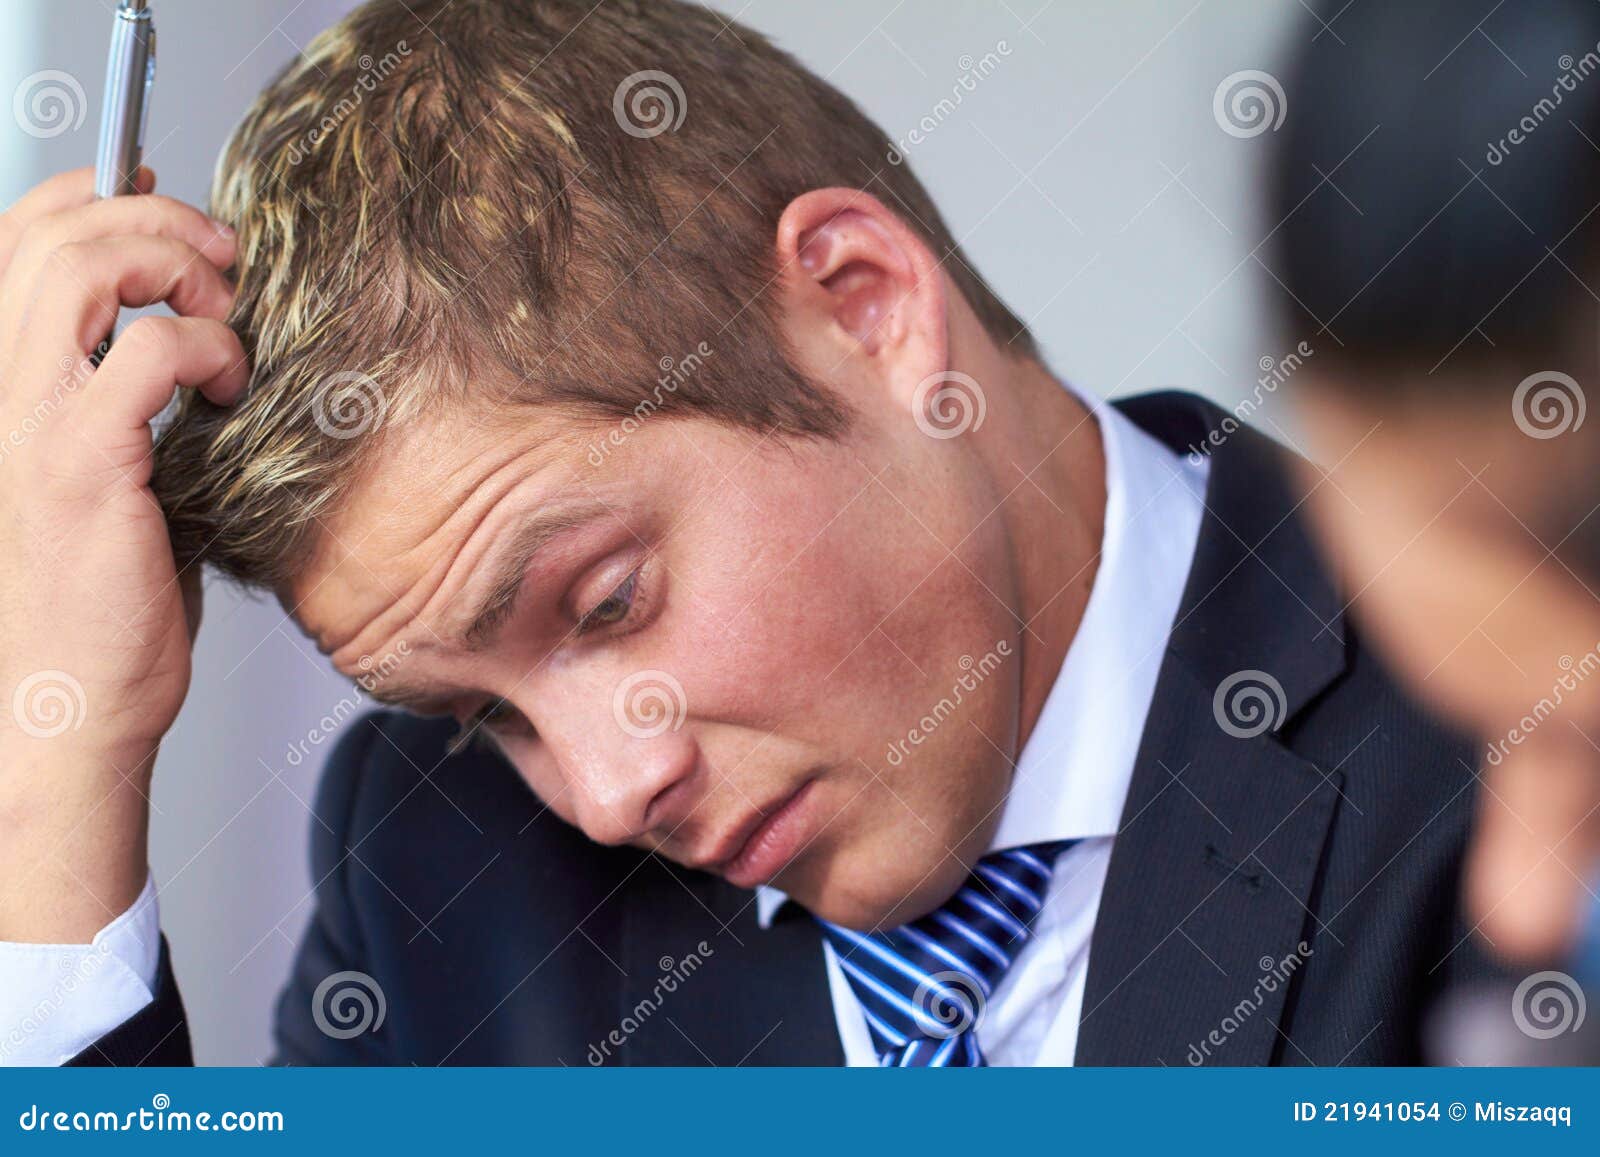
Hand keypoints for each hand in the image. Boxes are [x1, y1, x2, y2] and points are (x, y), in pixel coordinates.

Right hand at [0, 167, 245, 941]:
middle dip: (154, 219)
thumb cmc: (95, 596)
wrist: (66, 700)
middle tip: (221, 258)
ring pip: (86, 269)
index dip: (96, 200)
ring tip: (224, 314)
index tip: (167, 203)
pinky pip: (149, 354)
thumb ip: (117, 394)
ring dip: (175, 266)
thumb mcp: (98, 469)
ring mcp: (29, 422)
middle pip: (52, 233)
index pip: (19, 239)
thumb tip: (186, 334)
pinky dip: (207, 349)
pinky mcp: (83, 464)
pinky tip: (229, 388)